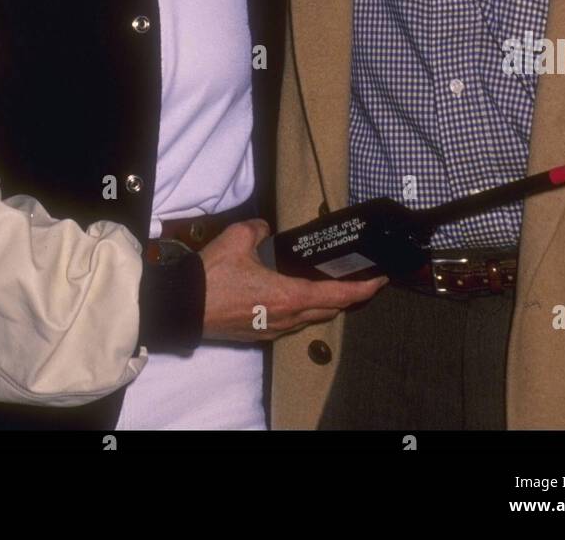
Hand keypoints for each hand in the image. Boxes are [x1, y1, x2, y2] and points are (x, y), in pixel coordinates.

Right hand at [199, 218, 387, 342]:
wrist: (185, 306)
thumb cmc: (214, 274)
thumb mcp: (239, 237)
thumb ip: (259, 229)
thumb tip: (265, 229)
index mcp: (289, 296)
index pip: (337, 295)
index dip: (362, 289)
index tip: (380, 282)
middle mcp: (286, 318)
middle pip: (329, 310)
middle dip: (349, 297)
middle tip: (361, 281)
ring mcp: (272, 330)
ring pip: (310, 318)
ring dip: (326, 304)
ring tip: (333, 287)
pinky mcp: (258, 334)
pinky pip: (291, 323)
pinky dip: (304, 310)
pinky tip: (298, 297)